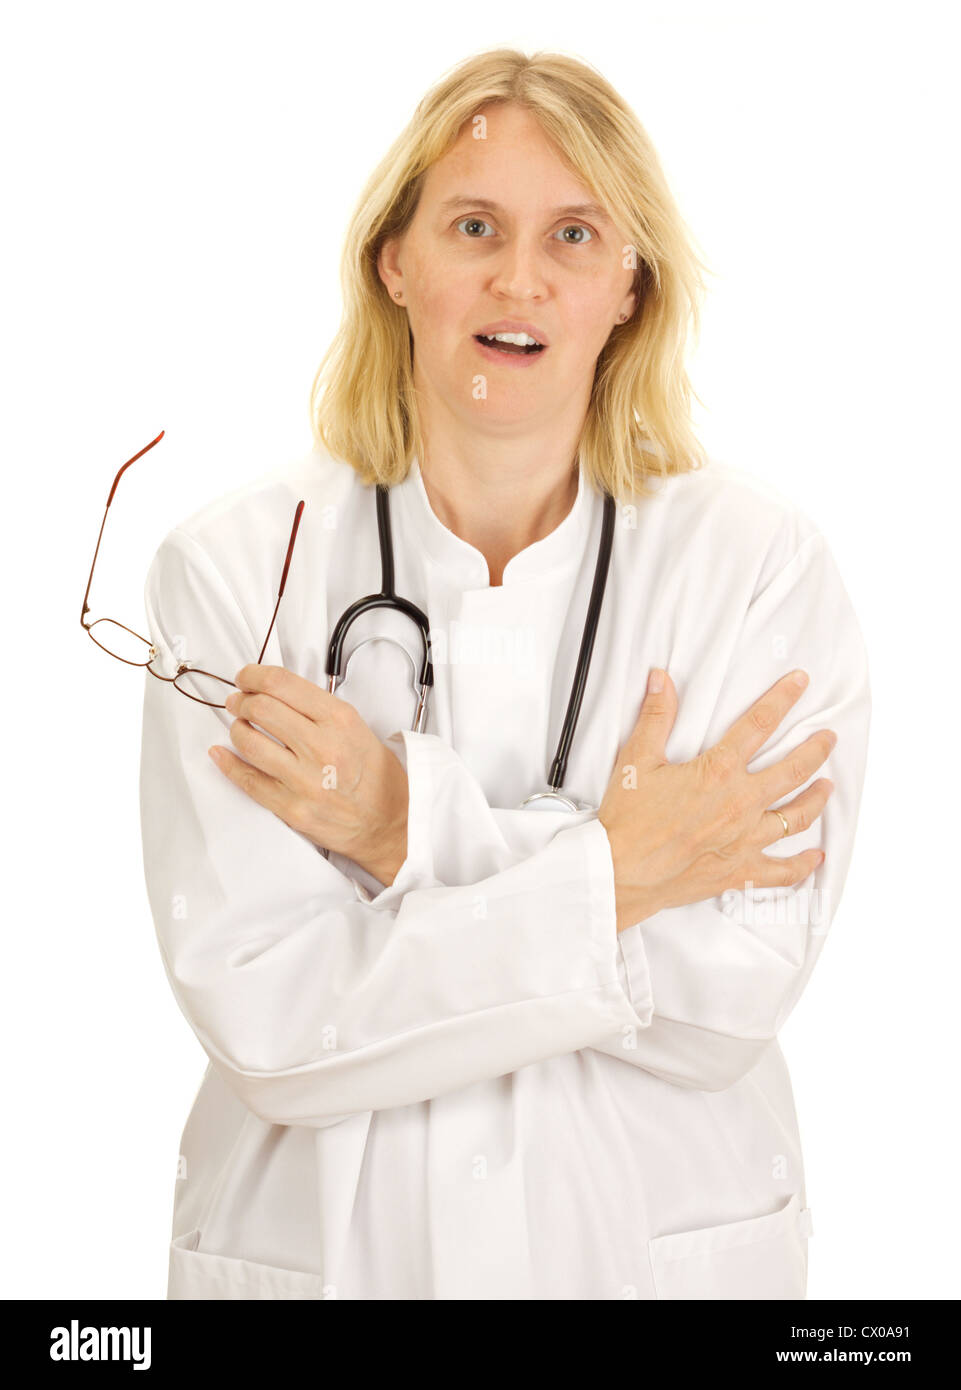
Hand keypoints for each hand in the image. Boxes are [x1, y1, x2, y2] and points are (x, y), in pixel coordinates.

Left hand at [207, 664, 408, 884]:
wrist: (390, 822)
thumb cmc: (375, 776)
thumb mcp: (356, 727)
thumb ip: (317, 708)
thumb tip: (274, 692)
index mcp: (339, 720)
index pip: (282, 684)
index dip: (253, 675)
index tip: (246, 677)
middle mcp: (321, 747)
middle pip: (261, 708)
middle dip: (241, 700)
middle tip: (238, 701)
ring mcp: (304, 779)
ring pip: (248, 741)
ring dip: (236, 728)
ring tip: (239, 726)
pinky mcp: (291, 807)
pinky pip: (248, 780)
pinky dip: (228, 763)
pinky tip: (221, 753)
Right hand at [598, 668, 835, 932]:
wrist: (621, 871)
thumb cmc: (628, 820)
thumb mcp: (637, 759)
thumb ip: (656, 717)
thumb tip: (662, 680)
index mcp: (718, 772)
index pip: (759, 725)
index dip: (782, 699)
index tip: (799, 683)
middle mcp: (740, 804)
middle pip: (793, 771)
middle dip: (816, 750)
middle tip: (828, 738)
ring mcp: (745, 839)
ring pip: (797, 817)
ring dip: (816, 799)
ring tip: (827, 786)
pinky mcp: (739, 870)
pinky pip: (782, 871)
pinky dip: (802, 865)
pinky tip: (816, 856)